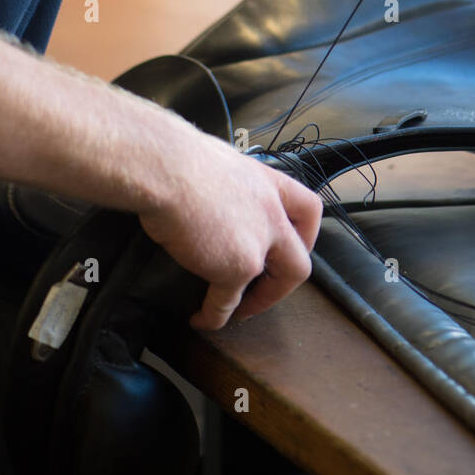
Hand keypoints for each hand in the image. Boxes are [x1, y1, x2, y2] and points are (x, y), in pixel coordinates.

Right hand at [136, 117, 322, 330]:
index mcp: (266, 183)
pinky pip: (228, 302)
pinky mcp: (236, 267)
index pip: (307, 209)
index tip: (293, 246)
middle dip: (284, 284)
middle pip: (299, 260)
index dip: (306, 233)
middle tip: (265, 293)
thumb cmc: (177, 156)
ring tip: (236, 311)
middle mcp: (270, 214)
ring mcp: (258, 243)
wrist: (166, 168)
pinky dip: (216, 315)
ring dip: (256, 304)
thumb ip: (226, 184)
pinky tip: (202, 318)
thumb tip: (209, 191)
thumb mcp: (216, 162)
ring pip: (274, 285)